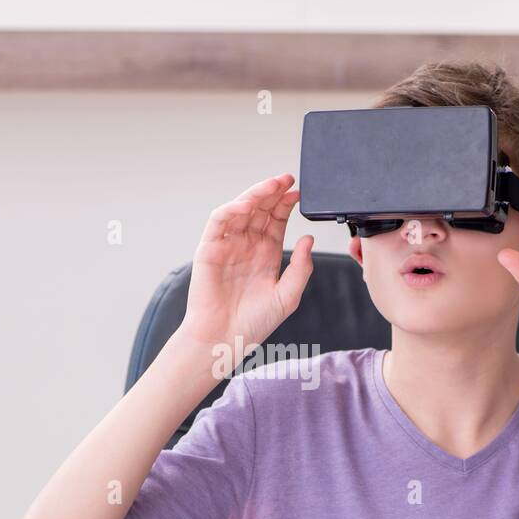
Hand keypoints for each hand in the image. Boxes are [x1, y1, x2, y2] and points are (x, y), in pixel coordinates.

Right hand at [179, 173, 314, 349]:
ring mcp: (228, 245)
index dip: (286, 205)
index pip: (276, 220)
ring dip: (256, 194)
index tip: (299, 194)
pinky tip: (247, 204)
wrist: (225, 339)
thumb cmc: (253, 323)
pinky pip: (219, 222)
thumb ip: (301, 268)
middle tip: (288, 180)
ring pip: (241, 209)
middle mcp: (247, 246)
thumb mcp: (288, 296)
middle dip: (274, 192)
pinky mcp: (210, 248)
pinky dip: (231, 209)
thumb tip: (308, 240)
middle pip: (261, 209)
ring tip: (272, 186)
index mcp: (266, 254)